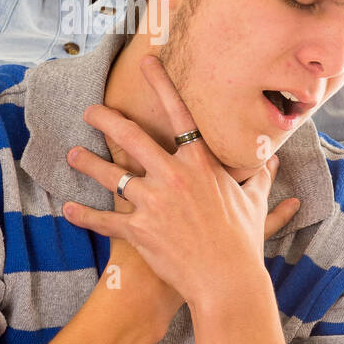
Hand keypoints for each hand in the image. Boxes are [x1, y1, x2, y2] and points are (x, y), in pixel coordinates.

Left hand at [64, 55, 296, 306]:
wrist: (227, 281)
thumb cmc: (242, 242)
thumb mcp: (254, 203)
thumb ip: (260, 177)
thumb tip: (274, 161)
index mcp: (200, 163)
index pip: (178, 113)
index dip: (161, 84)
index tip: (146, 62)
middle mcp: (173, 175)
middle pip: (131, 137)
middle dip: (106, 119)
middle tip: (90, 111)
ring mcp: (153, 202)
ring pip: (110, 176)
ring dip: (88, 163)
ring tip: (73, 155)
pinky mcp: (139, 230)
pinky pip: (105, 220)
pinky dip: (84, 215)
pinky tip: (69, 208)